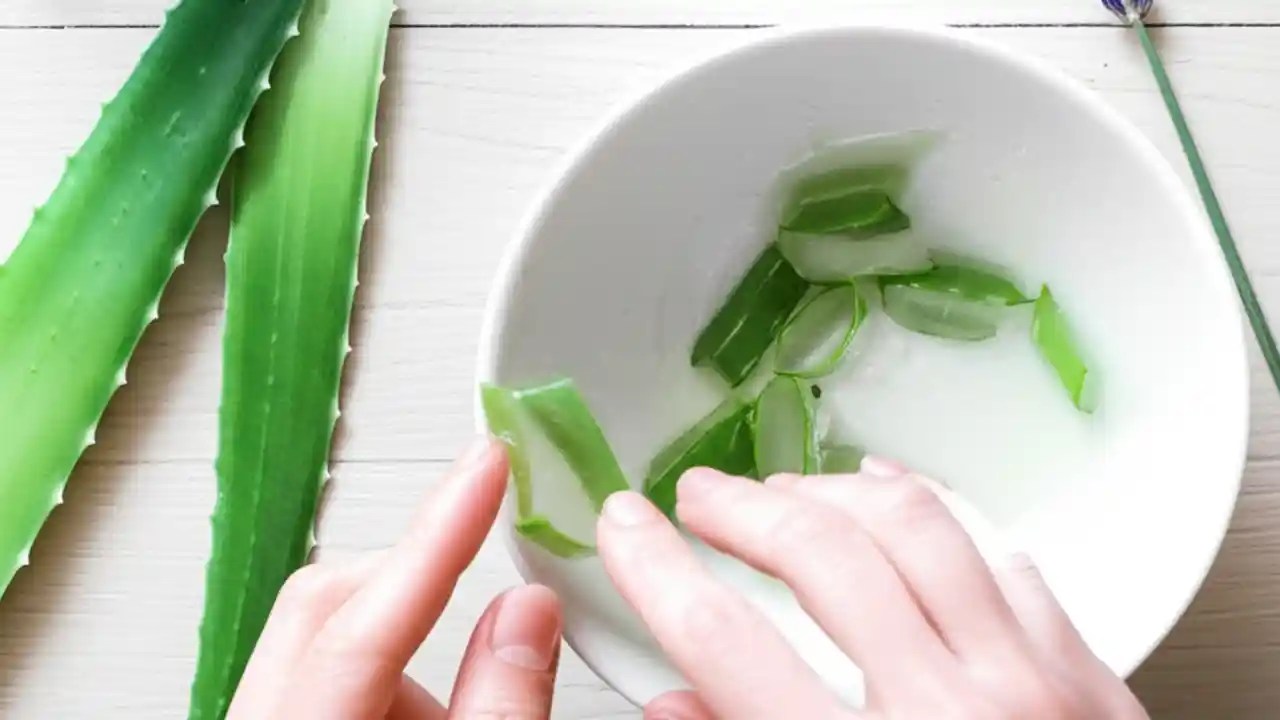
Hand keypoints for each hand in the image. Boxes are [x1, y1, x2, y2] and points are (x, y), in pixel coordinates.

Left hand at [228, 438, 706, 719]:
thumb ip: (502, 705)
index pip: (360, 624)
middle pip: (327, 609)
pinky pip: (332, 675)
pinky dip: (393, 687)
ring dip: (409, 662)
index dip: (435, 535)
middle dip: (419, 592)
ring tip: (461, 718)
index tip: (486, 467)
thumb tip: (527, 609)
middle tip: (497, 599)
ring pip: (332, 640)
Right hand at [597, 459, 1150, 719]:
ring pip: (917, 523)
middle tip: (700, 497)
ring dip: (833, 492)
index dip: (656, 568)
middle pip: (820, 555)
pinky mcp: (1090, 678)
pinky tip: (897, 499)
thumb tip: (673, 708)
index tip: (627, 528)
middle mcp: (955, 718)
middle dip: (738, 509)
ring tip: (787, 493)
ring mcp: (1033, 688)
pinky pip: (1003, 556)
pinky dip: (938, 516)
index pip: (723, 640)